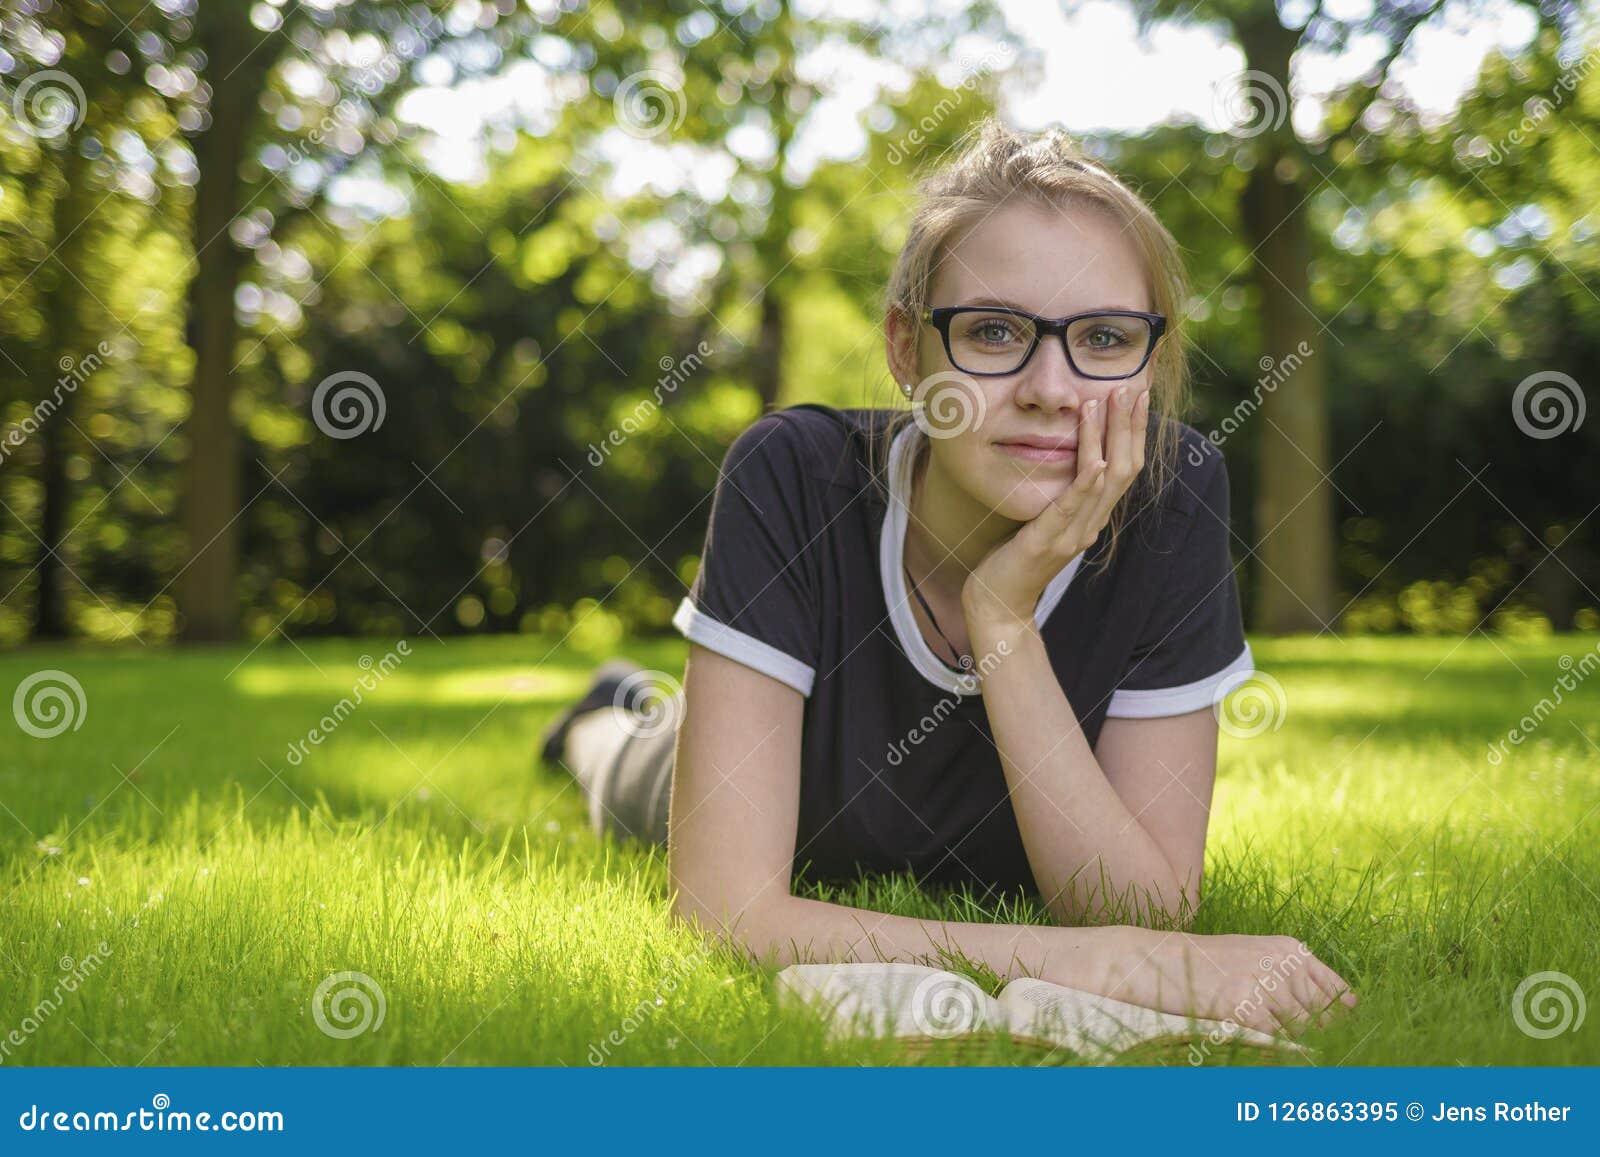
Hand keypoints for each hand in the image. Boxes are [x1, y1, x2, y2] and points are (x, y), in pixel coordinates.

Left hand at [962, 384, 1150, 631]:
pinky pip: (1074, 506)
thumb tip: (1065, 460)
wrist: (998, 604)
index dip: (1133, 431)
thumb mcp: (1043, 518)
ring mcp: (1073, 533)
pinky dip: (1088, 481)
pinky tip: (1098, 459)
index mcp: (1091, 516)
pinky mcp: (1049, 541)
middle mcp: (1090, 523)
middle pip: (1124, 468)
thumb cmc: (1014, 558)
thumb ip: (1059, 494)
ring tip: (1106, 401)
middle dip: (1129, 425)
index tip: (1136, 396)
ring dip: (1107, 438)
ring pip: (1104, 480)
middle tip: (1132, 387)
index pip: (1124, 467)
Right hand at [1109, 928, 1359, 1035]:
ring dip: (1293, 1041)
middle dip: (1321, 1035)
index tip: (1337, 1034)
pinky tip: (1260, 1039)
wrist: (1161, 959)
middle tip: (1305, 1042)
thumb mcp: (1257, 956)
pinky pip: (1276, 1040)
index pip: (1341, 994)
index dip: (1343, 1019)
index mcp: (1292, 949)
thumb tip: (1339, 1013)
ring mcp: (1266, 986)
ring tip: (1275, 1037)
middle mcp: (1284, 964)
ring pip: (1302, 1031)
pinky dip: (1274, 1047)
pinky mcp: (1245, 1008)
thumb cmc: (1210, 962)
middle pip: (1326, 1016)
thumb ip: (1295, 979)